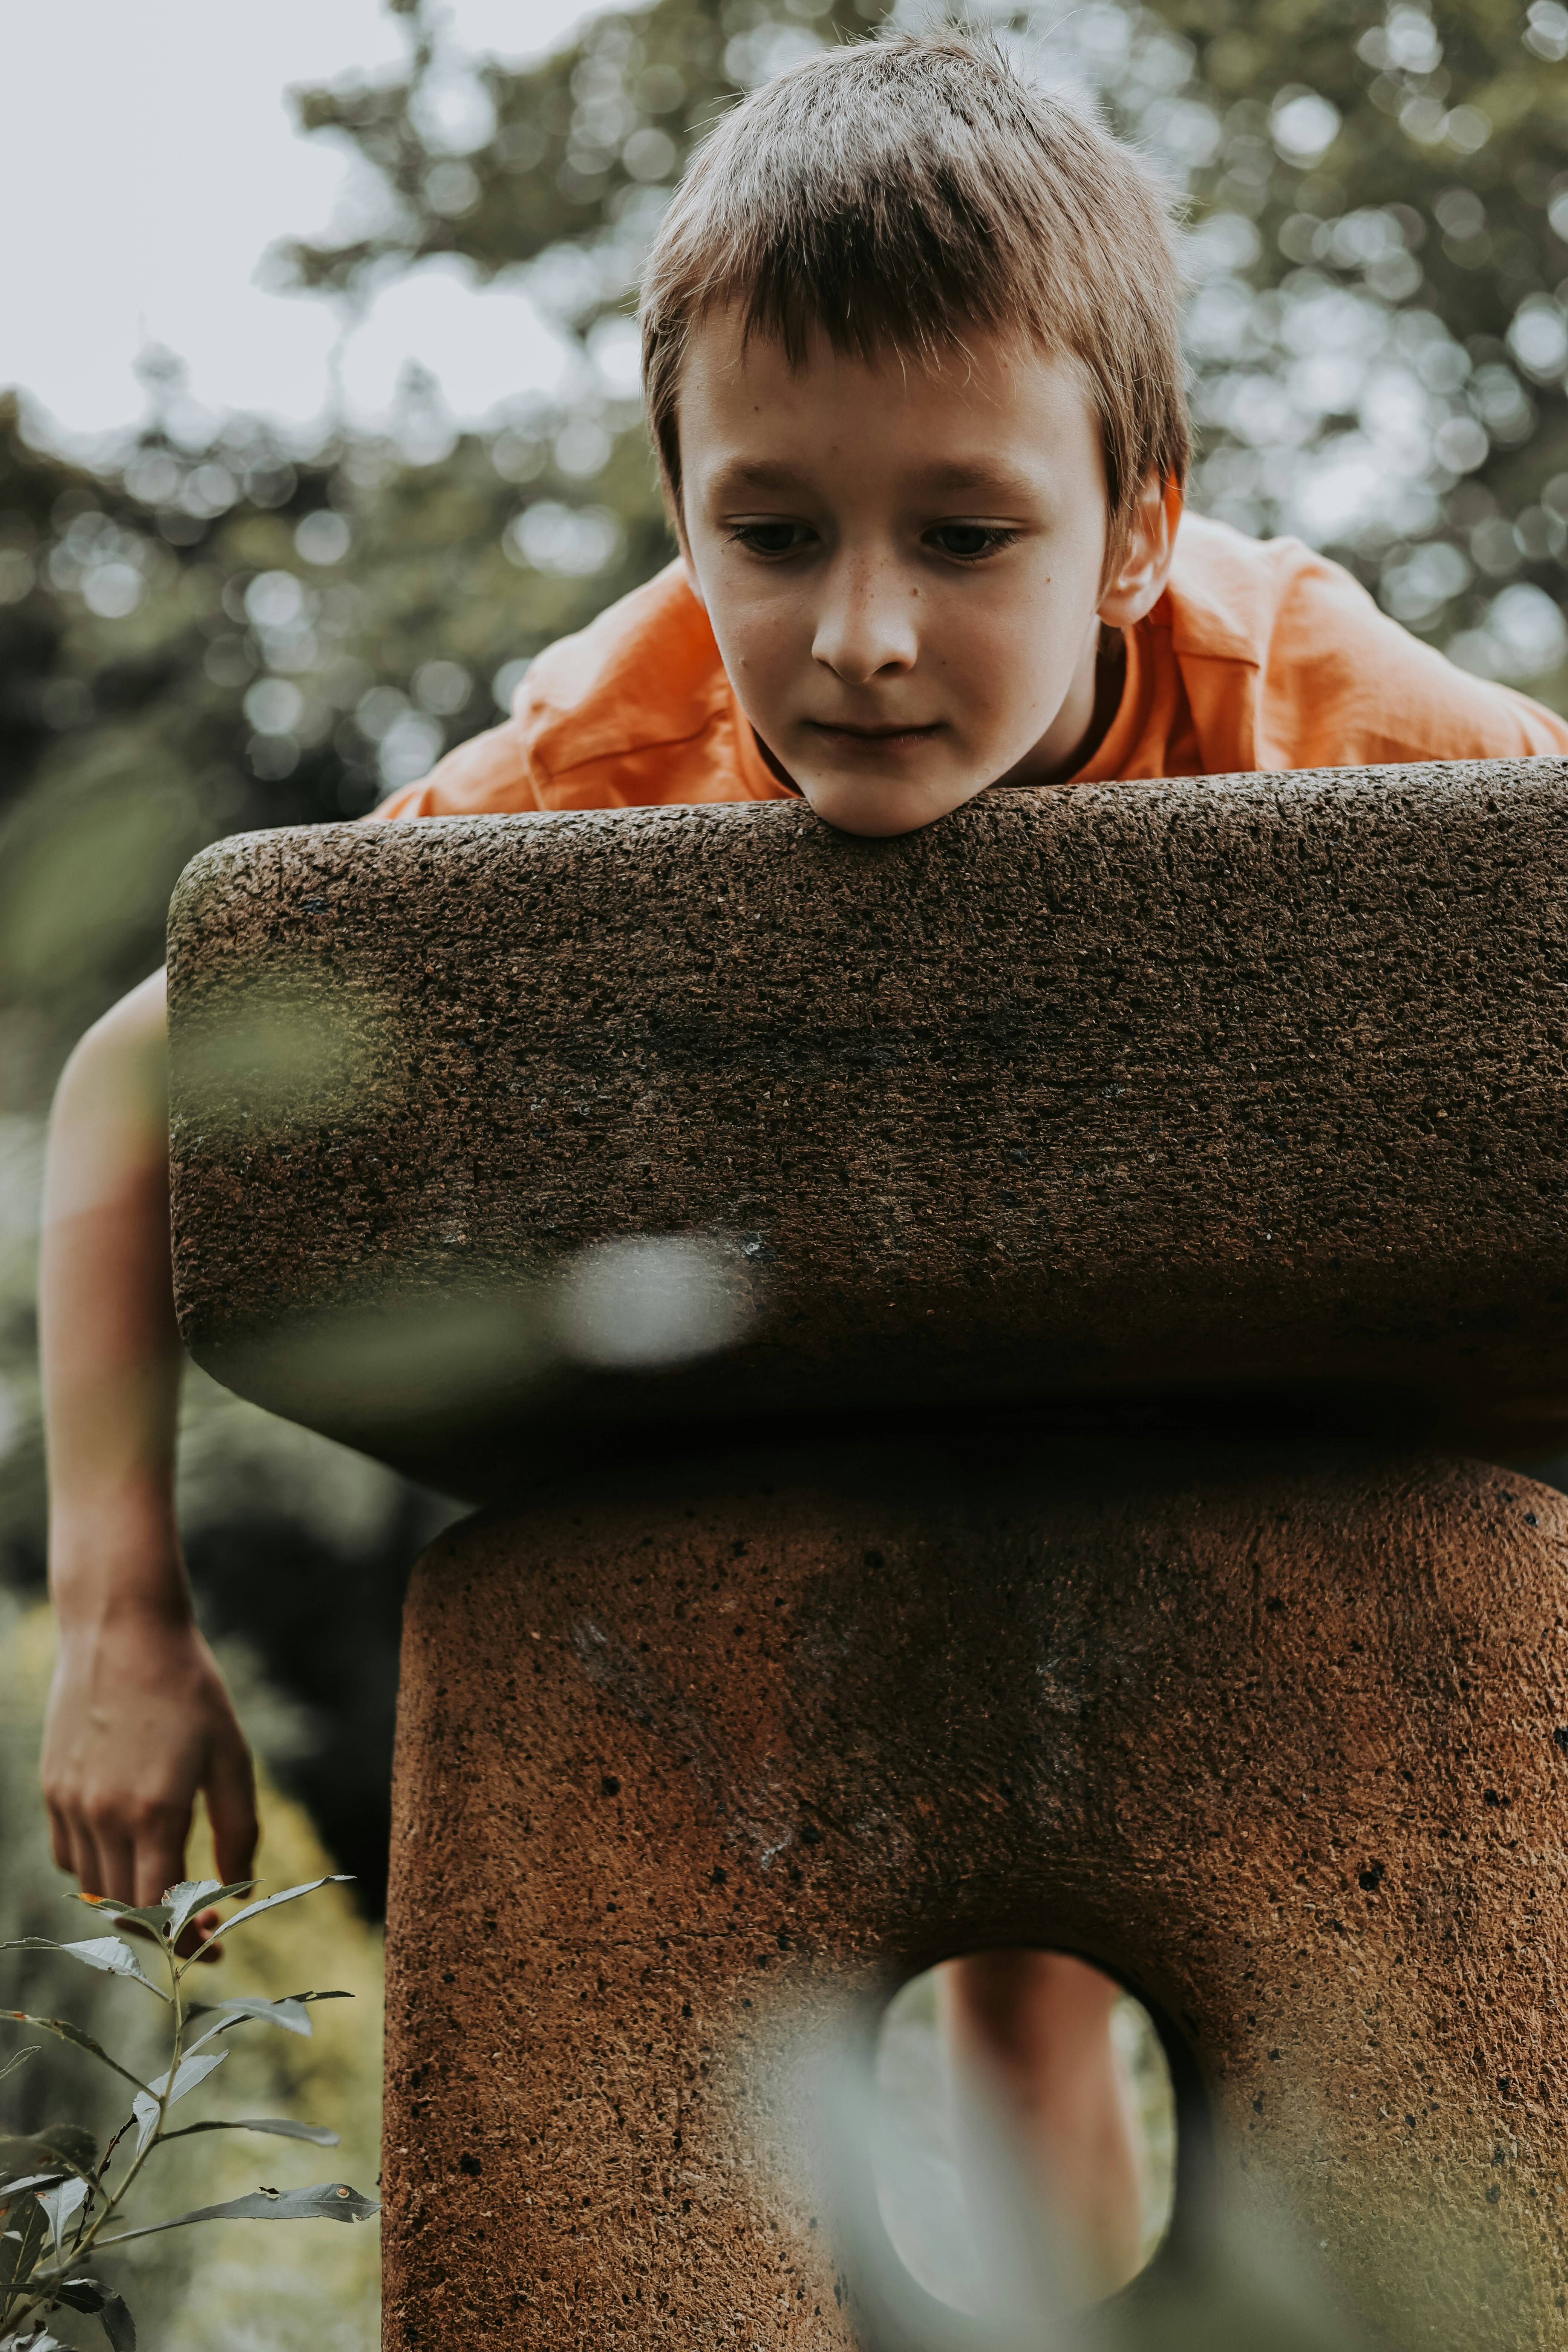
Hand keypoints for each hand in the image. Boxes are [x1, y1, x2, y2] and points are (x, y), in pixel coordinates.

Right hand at [41, 1605, 257, 1950]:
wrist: (123, 1632)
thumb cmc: (190, 1690)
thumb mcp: (231, 1756)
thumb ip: (238, 1828)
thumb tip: (238, 1889)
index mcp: (155, 1812)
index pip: (164, 1908)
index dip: (190, 1939)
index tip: (215, 1947)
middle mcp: (104, 1815)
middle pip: (127, 1906)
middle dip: (164, 1927)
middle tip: (198, 1922)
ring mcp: (71, 1803)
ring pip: (94, 1885)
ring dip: (129, 1901)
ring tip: (165, 1886)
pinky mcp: (52, 1787)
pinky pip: (69, 1854)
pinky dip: (97, 1868)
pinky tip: (127, 1849)